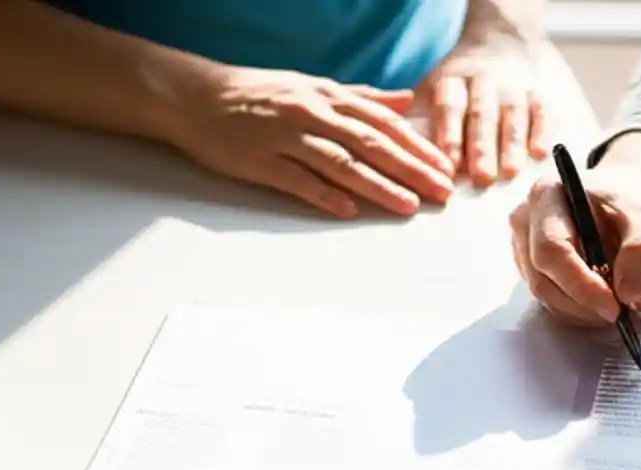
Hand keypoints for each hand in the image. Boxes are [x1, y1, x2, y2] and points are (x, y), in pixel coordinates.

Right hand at [165, 66, 454, 217]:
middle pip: (371, 143)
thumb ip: (362, 96)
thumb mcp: (314, 87)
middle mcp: (312, 114)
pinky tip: (348, 212)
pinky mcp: (259, 161)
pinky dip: (323, 195)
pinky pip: (296, 179)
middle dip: (410, 168)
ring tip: (408, 206)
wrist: (195, 96)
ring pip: (339, 163)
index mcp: (328, 96)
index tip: (445, 166)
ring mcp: (285, 137)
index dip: (417, 144)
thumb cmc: (260, 93)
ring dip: (377, 185)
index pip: (383, 121)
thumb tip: (407, 99)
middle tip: (441, 192)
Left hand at [421, 36, 547, 185]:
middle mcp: (483, 81)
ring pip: (513, 115)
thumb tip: (397, 151)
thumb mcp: (431, 89)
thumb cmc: (458, 84)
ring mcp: (513, 87)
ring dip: (512, 144)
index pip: (450, 107)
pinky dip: (542, 132)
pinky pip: (543, 112)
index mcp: (452, 80)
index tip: (449, 163)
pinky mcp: (538, 94)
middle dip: (481, 146)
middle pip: (482, 114)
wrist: (500, 43)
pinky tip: (540, 154)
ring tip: (510, 172)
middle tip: (481, 178)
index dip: (450, 134)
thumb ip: (417, 119)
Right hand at [510, 161, 640, 325]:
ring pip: (547, 296)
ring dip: (586, 311)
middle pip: (544, 279)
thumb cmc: (629, 199)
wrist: (623, 196)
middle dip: (587, 304)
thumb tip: (631, 294)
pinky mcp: (530, 268)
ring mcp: (523, 247)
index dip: (581, 286)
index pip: (552, 250)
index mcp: (546, 196)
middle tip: (627, 311)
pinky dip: (581, 309)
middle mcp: (525, 221)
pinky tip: (606, 300)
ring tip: (623, 303)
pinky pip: (551, 300)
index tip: (614, 309)